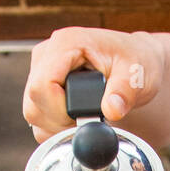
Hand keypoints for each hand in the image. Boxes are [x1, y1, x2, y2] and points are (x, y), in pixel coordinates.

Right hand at [22, 26, 166, 140]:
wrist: (135, 61)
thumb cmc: (135, 62)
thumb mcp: (137, 74)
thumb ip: (125, 91)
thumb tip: (112, 110)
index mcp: (66, 43)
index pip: (42, 85)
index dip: (60, 110)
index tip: (85, 118)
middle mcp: (47, 54)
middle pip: (34, 101)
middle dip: (60, 122)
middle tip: (89, 121)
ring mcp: (40, 70)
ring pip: (32, 112)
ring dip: (57, 126)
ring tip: (86, 118)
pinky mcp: (41, 87)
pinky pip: (37, 116)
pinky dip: (55, 127)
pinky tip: (77, 120)